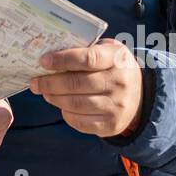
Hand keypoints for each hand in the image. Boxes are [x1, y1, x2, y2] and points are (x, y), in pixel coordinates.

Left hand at [29, 38, 144, 136]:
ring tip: (44, 92)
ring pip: (76, 104)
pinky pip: (80, 122)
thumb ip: (84, 51)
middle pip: (77, 84)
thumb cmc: (114, 68)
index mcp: (117, 59)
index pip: (87, 59)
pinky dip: (65, 114)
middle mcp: (119, 82)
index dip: (63, 60)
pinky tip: (60, 105)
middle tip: (35, 81)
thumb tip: (50, 56)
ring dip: (55, 98)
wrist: (140, 96)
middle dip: (50, 83)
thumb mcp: (107, 51)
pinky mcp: (111, 125)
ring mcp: (116, 106)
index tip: (43, 61)